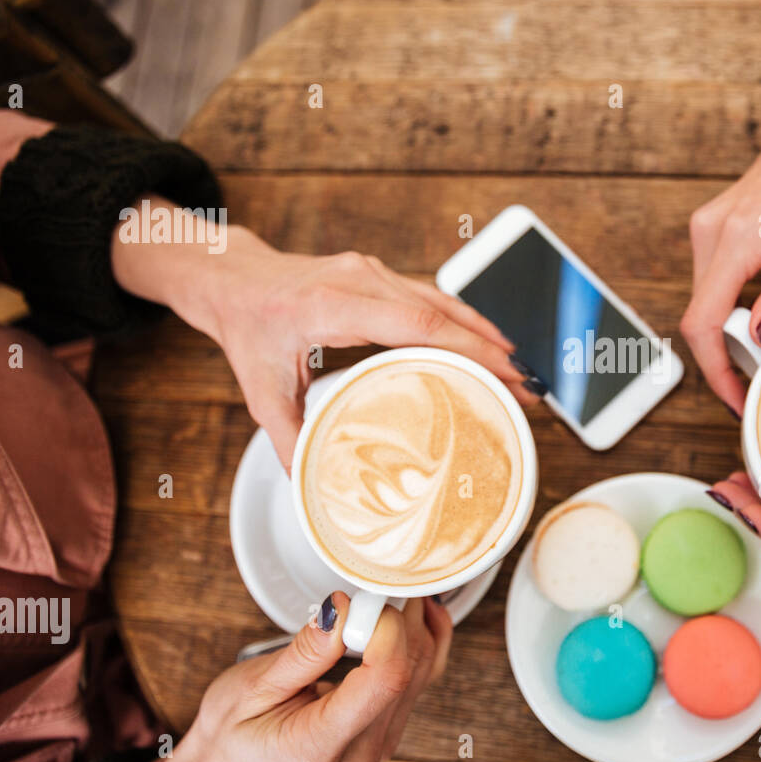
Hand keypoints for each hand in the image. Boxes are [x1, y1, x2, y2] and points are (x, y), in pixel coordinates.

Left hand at [113, 223, 539, 470]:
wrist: (232, 276)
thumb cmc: (247, 326)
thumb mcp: (261, 390)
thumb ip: (291, 440)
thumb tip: (314, 489)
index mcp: (333, 304)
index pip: (415, 323)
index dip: (467, 348)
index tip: (504, 373)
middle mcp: (360, 279)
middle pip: (442, 314)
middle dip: (491, 351)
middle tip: (528, 389)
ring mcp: (373, 271)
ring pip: (444, 301)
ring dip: (485, 335)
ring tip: (520, 372)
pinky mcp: (380, 274)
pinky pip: (432, 297)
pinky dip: (465, 322)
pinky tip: (489, 345)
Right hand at [132, 593, 451, 761]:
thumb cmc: (230, 734)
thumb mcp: (250, 688)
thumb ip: (305, 652)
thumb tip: (344, 609)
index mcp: (317, 747)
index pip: (385, 680)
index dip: (387, 628)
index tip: (365, 598)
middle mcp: (360, 755)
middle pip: (407, 673)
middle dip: (400, 618)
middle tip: (379, 579)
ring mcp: (378, 748)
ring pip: (421, 675)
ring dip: (415, 626)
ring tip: (393, 589)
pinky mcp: (384, 734)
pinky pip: (418, 684)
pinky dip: (421, 644)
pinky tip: (417, 616)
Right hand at [680, 31, 760, 414]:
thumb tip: (760, 340)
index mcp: (738, 235)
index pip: (703, 320)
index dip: (715, 371)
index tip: (738, 399)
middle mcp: (711, 229)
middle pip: (699, 316)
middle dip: (725, 358)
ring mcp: (707, 225)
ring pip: (703, 301)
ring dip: (728, 334)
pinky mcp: (713, 226)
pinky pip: (711, 282)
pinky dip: (730, 309)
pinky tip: (759, 316)